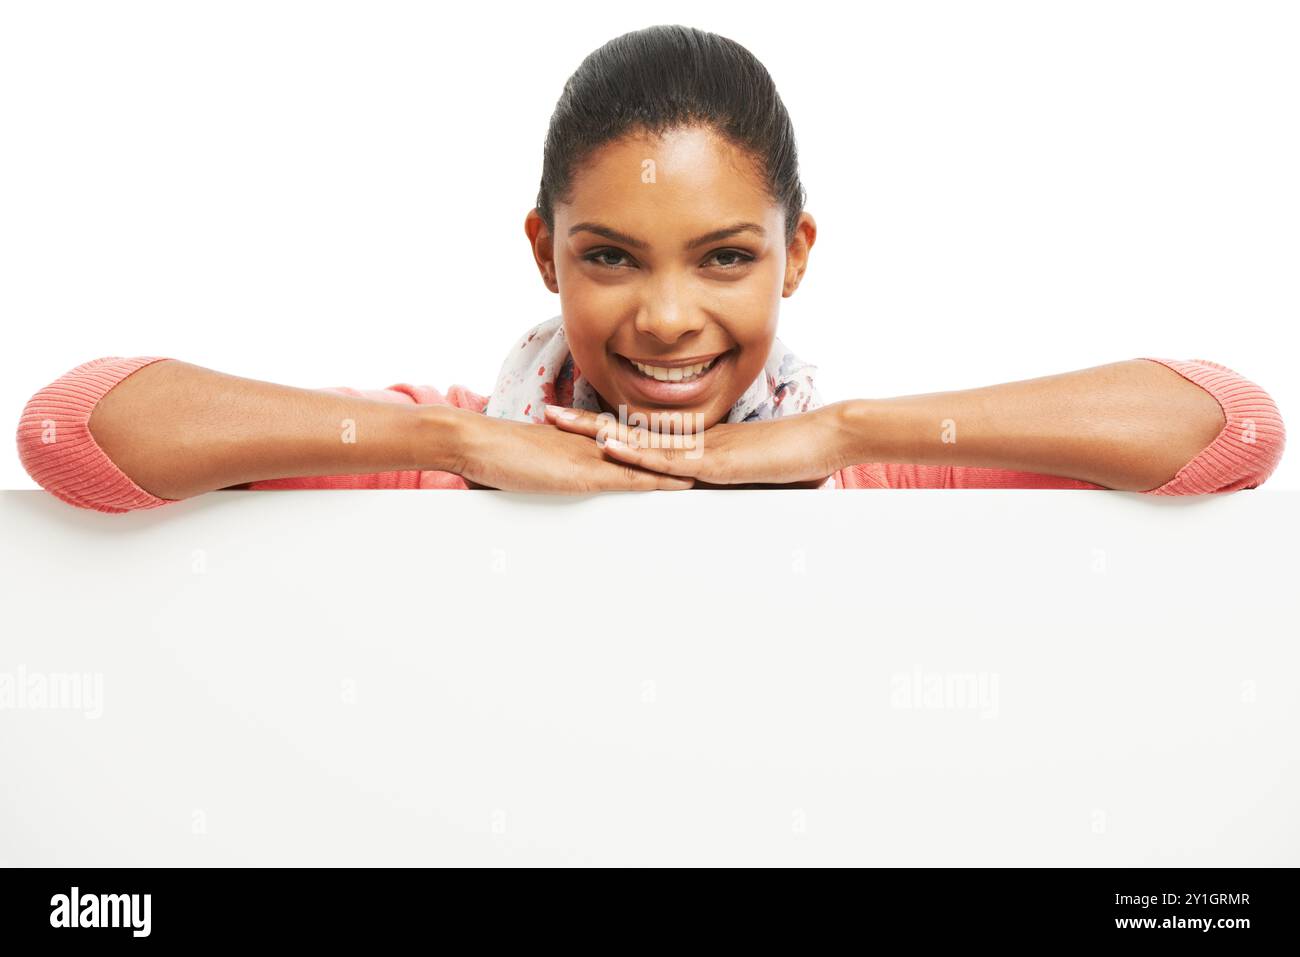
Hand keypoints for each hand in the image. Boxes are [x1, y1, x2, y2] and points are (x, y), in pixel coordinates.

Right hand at [447, 410, 694, 491]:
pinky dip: (656, 480)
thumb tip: (555, 472)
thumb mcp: (532, 459)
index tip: (687, 449)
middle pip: (648, 446)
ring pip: (646, 460)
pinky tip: (679, 484)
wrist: (476, 442)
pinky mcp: (583, 473)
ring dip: (679, 465)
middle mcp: (593, 444)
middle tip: (715, 455)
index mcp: (583, 440)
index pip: (630, 441)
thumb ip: (550, 464)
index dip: (660, 445)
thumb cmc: (496, 452)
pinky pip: (628, 477)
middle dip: (682, 452)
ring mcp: (590, 457)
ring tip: (713, 469)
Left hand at [542, 402, 854, 488]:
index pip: (643, 435)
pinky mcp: (715, 463)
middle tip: (548, 414)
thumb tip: (711, 494)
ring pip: (640, 439)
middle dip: (586, 423)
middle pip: (629, 429)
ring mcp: (702, 449)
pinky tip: (609, 448)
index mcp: (697, 444)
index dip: (608, 428)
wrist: (829, 438)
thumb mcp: (752, 476)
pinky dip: (636, 453)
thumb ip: (728, 483)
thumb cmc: (797, 457)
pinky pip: (668, 458)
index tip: (574, 425)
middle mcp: (692, 441)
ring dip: (599, 432)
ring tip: (561, 424)